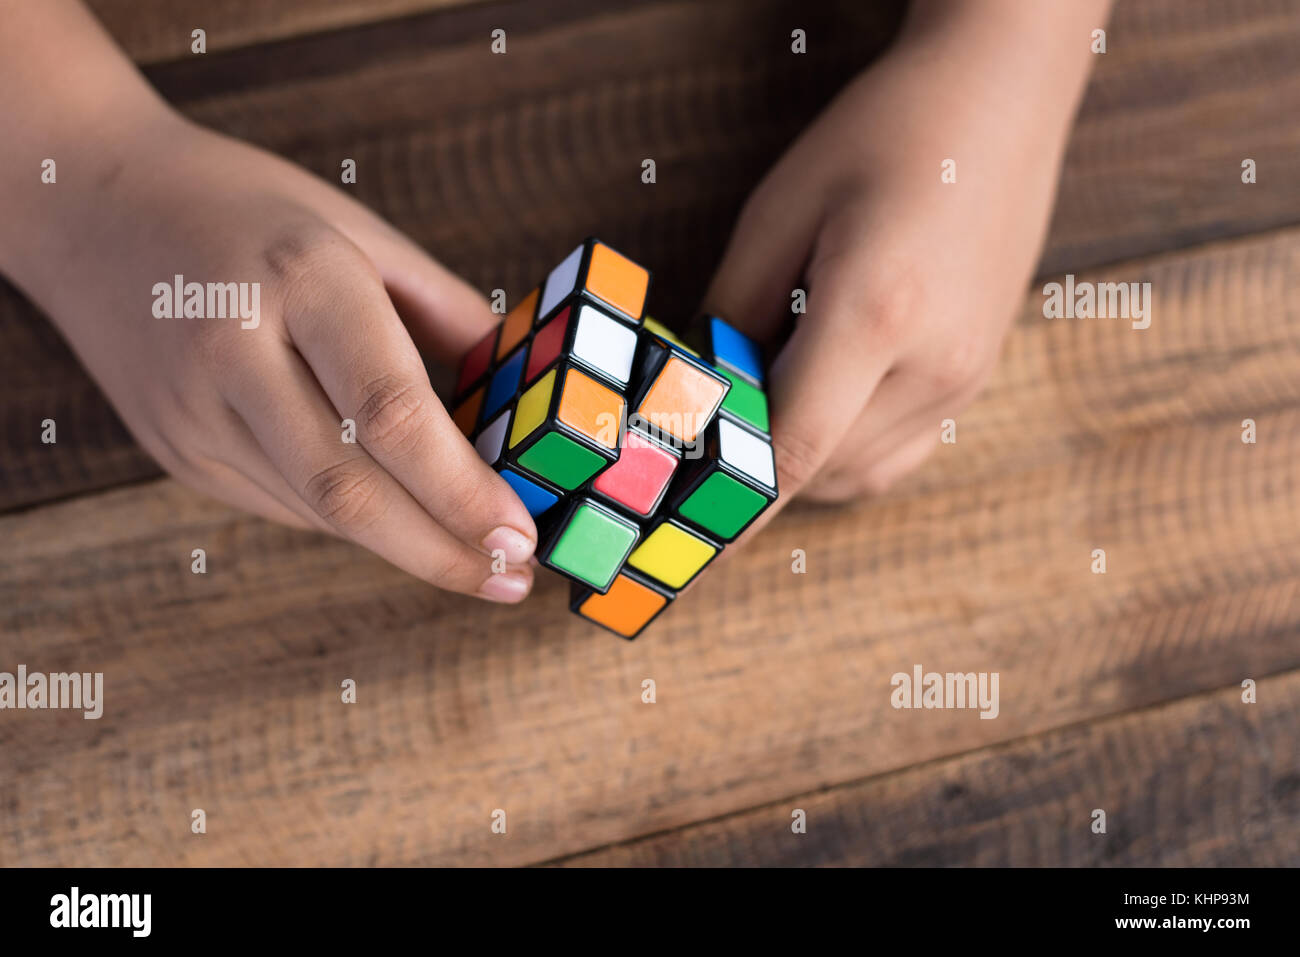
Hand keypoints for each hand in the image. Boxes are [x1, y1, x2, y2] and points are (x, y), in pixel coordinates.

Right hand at [13, 111, 537, 601]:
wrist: (85, 207)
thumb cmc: (248, 211)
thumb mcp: (362, 233)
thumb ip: (447, 315)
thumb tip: (522, 400)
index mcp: (300, 279)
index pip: (391, 412)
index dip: (461, 490)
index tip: (520, 535)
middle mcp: (234, 353)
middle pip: (349, 490)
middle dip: (442, 552)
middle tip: (514, 580)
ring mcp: (193, 414)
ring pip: (320, 512)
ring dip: (407, 546)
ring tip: (479, 560)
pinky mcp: (175, 452)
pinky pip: (286, 505)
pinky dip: (354, 521)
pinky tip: (401, 521)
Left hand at [704, 0, 1104, 519]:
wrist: (1001, 101)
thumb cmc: (884, 135)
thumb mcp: (780, 211)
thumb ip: (732, 311)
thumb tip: (699, 389)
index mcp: (878, 313)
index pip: (794, 448)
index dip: (735, 506)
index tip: (689, 541)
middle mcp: (933, 363)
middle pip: (824, 469)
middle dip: (753, 475)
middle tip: (698, 453)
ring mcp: (966, 377)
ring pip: (863, 473)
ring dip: (800, 468)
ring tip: (756, 416)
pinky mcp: (977, 375)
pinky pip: (900, 453)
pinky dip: (847, 455)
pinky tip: (818, 410)